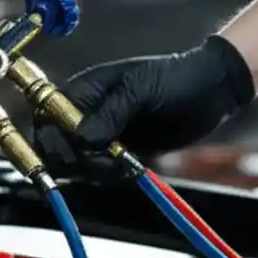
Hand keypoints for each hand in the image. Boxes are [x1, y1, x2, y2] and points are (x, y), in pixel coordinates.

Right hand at [33, 35, 254, 173]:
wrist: (210, 94)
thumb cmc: (176, 80)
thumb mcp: (142, 90)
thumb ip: (111, 114)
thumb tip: (83, 139)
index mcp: (83, 91)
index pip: (46, 116)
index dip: (52, 137)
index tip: (75, 150)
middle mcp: (84, 114)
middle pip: (54, 146)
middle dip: (75, 160)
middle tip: (107, 161)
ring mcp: (99, 135)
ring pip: (75, 164)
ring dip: (96, 171)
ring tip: (124, 163)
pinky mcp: (114, 154)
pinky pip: (97, 173)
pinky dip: (109, 177)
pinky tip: (131, 168)